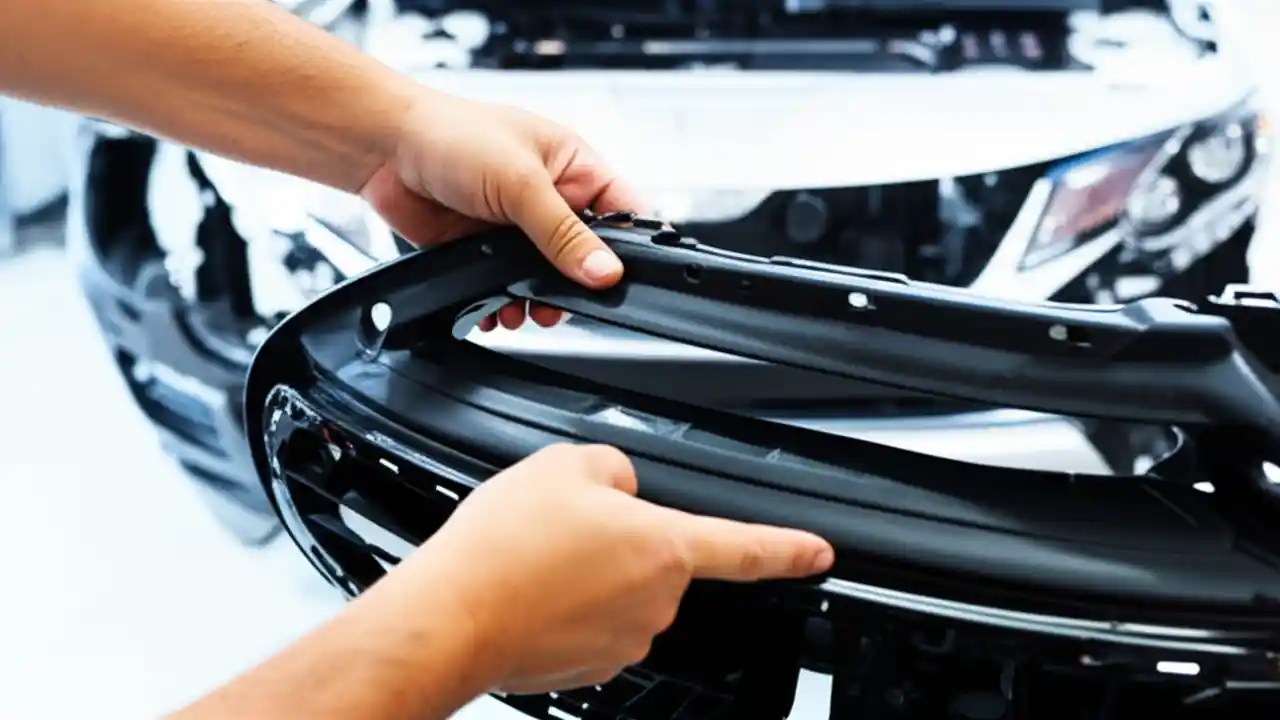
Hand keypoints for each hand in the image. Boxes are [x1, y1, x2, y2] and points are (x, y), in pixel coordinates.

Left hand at [360, 92, 644, 330]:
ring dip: (538, 298)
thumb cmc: (450, 134)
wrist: (383, 150)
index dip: (630, 246)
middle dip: (576, 284)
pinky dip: (504, 302)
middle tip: (565, 301)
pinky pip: (507, 284)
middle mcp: (551, 196)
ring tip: (527, 308)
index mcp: (574, 166)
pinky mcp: (486, 247)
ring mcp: (518, 225)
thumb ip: (564, 233)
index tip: (621, 278)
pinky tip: (497, 308)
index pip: (625, 211)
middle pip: (586, 255)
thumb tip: (604, 270)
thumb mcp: (520, 183)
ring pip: (546, 276)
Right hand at [385, 444, 834, 694]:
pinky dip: (565, 605)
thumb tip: (620, 491)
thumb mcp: (564, 465)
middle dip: (619, 538)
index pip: (748, 548)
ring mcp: (622, 641)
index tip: (820, 553)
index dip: (790, 549)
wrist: (451, 618)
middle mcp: (654, 603)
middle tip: (563, 526)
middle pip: (655, 557)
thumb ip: (614, 469)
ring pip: (618, 589)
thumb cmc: (504, 548)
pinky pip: (589, 622)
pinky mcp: (588, 666)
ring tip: (535, 560)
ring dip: (587, 572)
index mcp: (664, 549)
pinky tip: (530, 590)